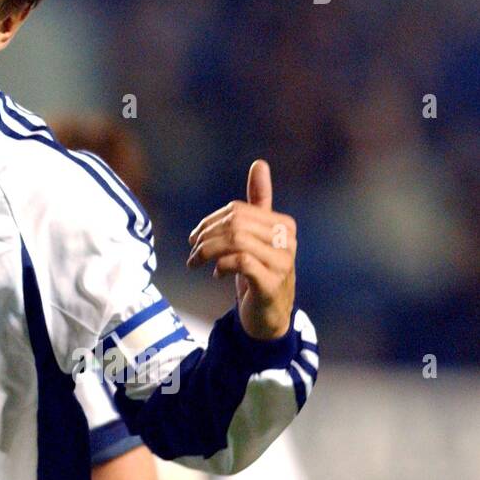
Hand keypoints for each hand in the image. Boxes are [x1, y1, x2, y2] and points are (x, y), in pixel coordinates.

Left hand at [187, 160, 296, 339]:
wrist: (268, 315)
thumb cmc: (259, 271)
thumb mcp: (255, 237)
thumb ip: (258, 202)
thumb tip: (260, 163)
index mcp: (283, 224)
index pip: (238, 210)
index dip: (210, 221)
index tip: (194, 237)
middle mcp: (287, 240)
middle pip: (235, 224)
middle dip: (206, 236)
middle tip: (192, 252)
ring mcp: (283, 262)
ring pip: (236, 241)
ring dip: (208, 252)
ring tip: (197, 262)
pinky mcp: (273, 283)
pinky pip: (242, 262)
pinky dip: (222, 265)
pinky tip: (217, 274)